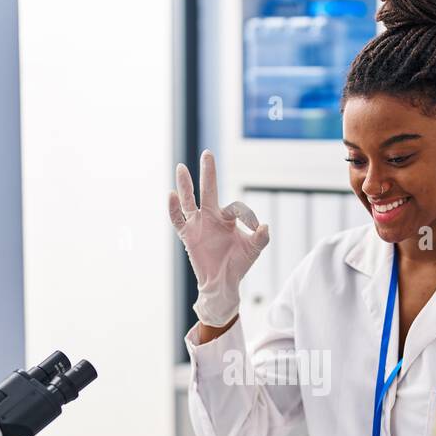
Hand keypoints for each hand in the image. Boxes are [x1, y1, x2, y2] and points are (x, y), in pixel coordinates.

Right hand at [168, 149, 269, 326]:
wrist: (223, 282)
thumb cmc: (238, 264)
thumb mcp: (253, 250)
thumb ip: (261, 238)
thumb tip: (264, 226)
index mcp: (227, 217)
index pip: (235, 207)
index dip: (246, 214)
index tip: (255, 228)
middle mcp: (211, 216)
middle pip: (208, 190)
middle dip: (208, 172)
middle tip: (208, 154)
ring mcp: (198, 224)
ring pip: (189, 200)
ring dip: (185, 185)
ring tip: (181, 167)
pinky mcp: (187, 235)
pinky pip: (178, 219)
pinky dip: (173, 208)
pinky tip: (171, 195)